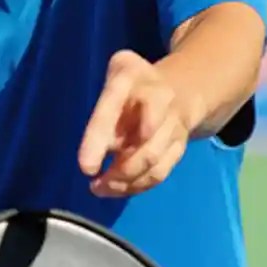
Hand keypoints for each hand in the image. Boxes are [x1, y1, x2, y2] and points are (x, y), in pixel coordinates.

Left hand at [77, 50, 196, 197]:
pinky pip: (161, 171)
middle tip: (95, 185)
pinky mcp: (180, 145)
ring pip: (153, 162)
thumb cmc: (131, 84)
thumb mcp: (114, 78)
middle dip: (119, 170)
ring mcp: (174, 124)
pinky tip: (120, 189)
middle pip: (143, 144)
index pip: (113, 106)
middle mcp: (160, 99)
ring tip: (102, 189)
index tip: (86, 168)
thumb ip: (105, 110)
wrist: (181, 87)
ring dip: (127, 182)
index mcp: (131, 77)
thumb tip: (104, 149)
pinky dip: (139, 185)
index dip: (98, 138)